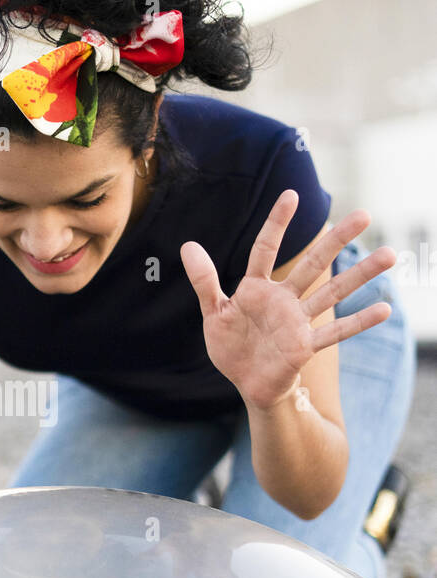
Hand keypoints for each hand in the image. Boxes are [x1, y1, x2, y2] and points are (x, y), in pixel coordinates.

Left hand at [180, 190, 395, 410]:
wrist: (247, 383)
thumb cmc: (232, 346)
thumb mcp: (214, 312)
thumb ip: (205, 280)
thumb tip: (187, 245)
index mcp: (257, 288)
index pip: (266, 249)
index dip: (277, 223)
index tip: (291, 194)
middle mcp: (283, 300)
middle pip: (313, 264)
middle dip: (337, 240)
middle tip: (364, 214)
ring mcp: (297, 322)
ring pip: (332, 293)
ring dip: (360, 276)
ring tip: (390, 254)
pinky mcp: (305, 346)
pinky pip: (335, 331)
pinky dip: (359, 321)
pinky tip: (384, 309)